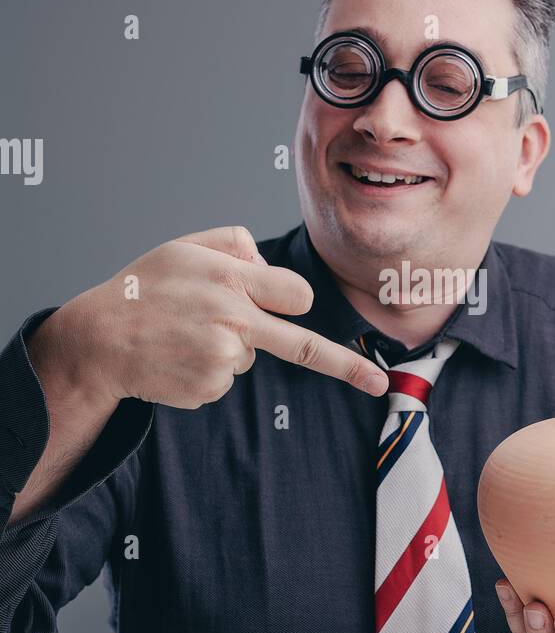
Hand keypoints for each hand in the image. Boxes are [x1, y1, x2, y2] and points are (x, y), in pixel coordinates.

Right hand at [38, 225, 390, 410]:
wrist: (98, 340)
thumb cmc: (144, 288)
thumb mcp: (185, 246)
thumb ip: (236, 244)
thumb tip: (269, 266)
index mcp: (232, 279)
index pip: (296, 294)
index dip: (296, 300)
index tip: (323, 315)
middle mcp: (233, 320)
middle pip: (302, 345)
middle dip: (346, 366)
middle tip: (380, 383)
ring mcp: (222, 358)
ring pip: (250, 355)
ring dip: (228, 345)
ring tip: (183, 333)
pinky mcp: (209, 388)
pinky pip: (225, 377)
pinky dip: (208, 368)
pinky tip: (177, 356)